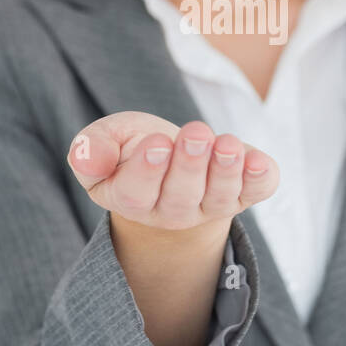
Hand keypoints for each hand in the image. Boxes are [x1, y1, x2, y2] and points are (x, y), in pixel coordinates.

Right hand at [66, 111, 278, 230]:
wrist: (172, 156)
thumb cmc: (133, 147)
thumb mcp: (105, 139)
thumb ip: (90, 148)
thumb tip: (85, 156)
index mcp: (129, 197)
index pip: (136, 193)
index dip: (147, 170)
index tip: (156, 143)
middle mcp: (171, 211)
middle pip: (181, 197)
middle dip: (190, 165)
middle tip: (195, 133)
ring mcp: (209, 206)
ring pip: (219, 198)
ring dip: (227, 171)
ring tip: (228, 144)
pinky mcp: (242, 193)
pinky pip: (255, 193)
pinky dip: (260, 180)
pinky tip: (260, 162)